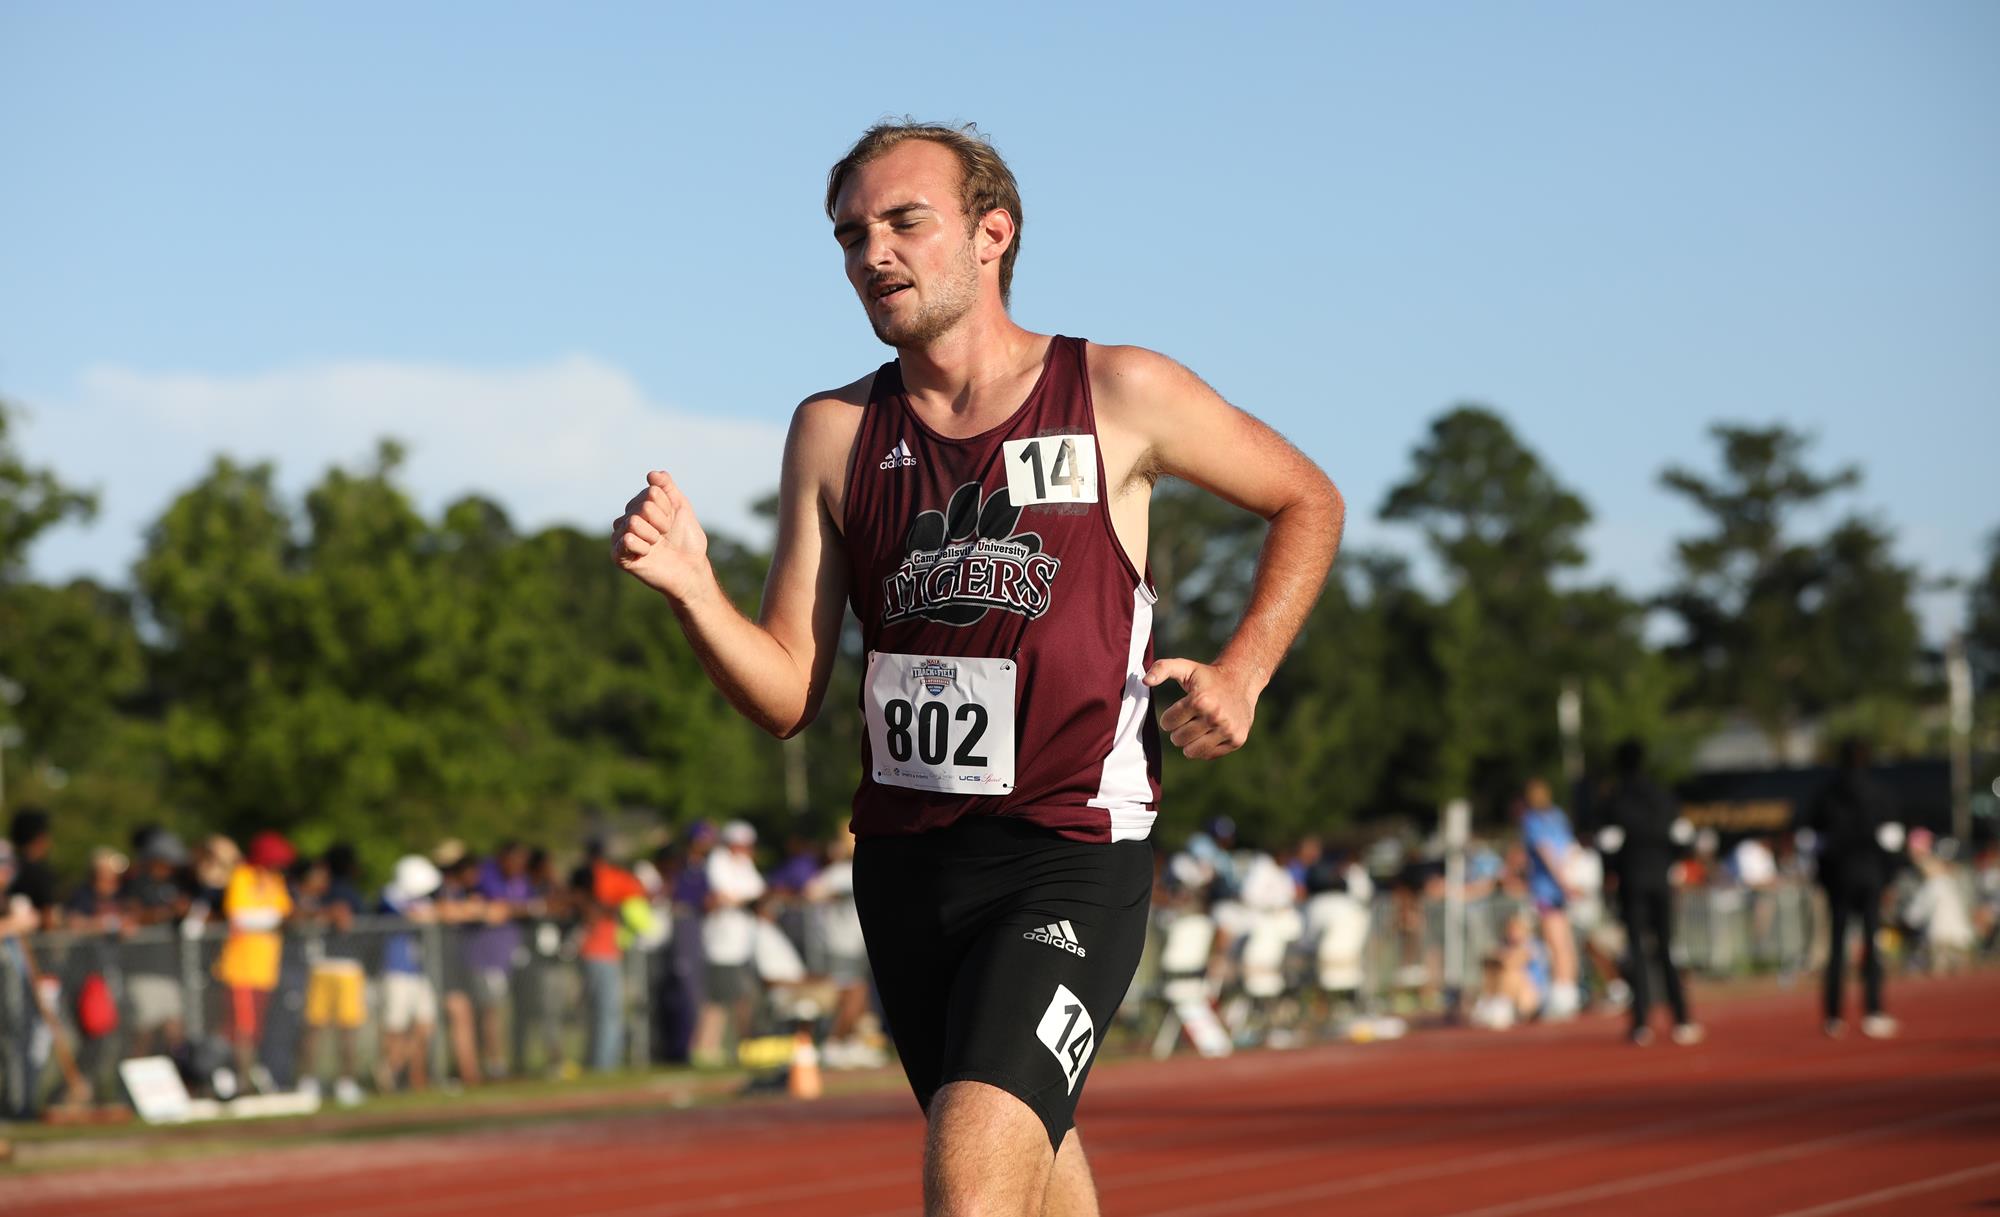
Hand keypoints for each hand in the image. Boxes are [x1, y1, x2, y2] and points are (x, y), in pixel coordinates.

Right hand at [613, 471, 712, 603]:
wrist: (690, 569)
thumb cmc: (686, 540)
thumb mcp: (681, 507)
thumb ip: (667, 487)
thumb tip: (652, 474)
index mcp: (639, 506)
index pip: (651, 492)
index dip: (668, 507)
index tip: (672, 521)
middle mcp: (626, 519)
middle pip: (643, 507)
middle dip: (662, 521)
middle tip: (665, 535)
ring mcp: (620, 537)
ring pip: (633, 522)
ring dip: (653, 535)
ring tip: (656, 545)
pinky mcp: (618, 556)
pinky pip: (626, 540)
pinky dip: (643, 547)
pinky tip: (647, 554)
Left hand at [1144, 658, 1258, 759]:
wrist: (1241, 681)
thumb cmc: (1207, 677)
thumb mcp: (1185, 667)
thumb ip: (1162, 668)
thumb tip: (1145, 681)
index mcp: (1200, 700)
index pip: (1168, 723)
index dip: (1170, 717)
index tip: (1180, 709)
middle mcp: (1215, 716)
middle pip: (1178, 739)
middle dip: (1178, 731)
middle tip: (1188, 720)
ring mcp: (1228, 730)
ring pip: (1192, 752)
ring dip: (1189, 742)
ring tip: (1196, 729)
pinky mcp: (1236, 740)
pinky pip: (1208, 755)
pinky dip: (1204, 747)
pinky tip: (1210, 732)